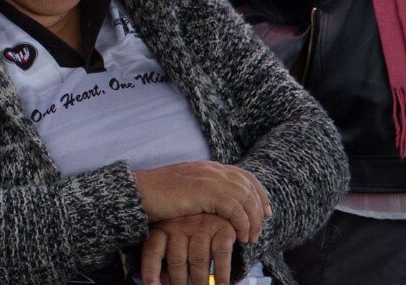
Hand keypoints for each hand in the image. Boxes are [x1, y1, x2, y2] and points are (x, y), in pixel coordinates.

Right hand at [133, 161, 269, 244]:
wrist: (140, 192)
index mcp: (209, 166)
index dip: (259, 193)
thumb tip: (220, 205)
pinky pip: (235, 209)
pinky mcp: (206, 191)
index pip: (244, 176)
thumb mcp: (187, 189)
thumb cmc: (158, 195)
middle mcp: (213, 169)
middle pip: (249, 187)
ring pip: (246, 199)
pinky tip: (239, 236)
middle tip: (260, 230)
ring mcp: (210, 178)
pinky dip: (242, 224)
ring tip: (250, 238)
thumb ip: (204, 191)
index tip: (266, 211)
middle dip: (260, 209)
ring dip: (252, 221)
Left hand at [141, 213, 236, 284]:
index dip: (151, 269)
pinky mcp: (223, 229)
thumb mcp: (175, 241)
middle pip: (177, 260)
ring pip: (197, 260)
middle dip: (178, 281)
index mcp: (163, 227)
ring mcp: (202, 226)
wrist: (222, 212)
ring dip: (199, 281)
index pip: (153, 250)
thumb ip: (167, 259)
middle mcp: (181, 225)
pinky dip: (221, 273)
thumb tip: (161, 282)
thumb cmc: (192, 234)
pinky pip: (220, 254)